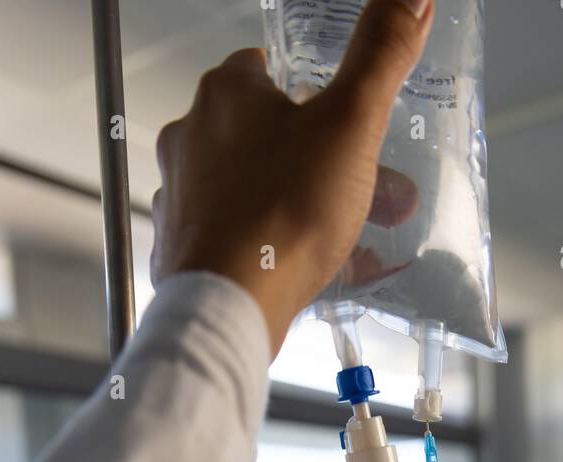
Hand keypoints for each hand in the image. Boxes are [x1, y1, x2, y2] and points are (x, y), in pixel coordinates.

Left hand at [151, 0, 433, 353]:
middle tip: (355, 186)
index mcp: (226, 94)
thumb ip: (380, 55)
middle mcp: (192, 137)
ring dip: (289, 202)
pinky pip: (231, 235)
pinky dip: (263, 244)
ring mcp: (181, 194)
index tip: (337, 118)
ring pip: (246, 187)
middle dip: (310, 157)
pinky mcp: (182, 247)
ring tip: (338, 231)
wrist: (230, 306)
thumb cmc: (282, 216)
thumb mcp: (351, 124)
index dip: (307, 93)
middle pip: (261, 134)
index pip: (266, 70)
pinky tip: (300, 264)